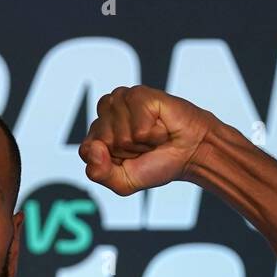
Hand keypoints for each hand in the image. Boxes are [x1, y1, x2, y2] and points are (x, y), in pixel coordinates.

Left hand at [78, 86, 215, 194]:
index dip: (109, 161)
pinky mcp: (139, 94)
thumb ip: (99, 173)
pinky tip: (160, 125)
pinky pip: (137, 126)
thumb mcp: (123, 182)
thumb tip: (93, 148)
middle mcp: (106, 115)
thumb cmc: (157, 164)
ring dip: (140, 142)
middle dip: (127, 152)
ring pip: (118, 133)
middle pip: (101, 141)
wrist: (190, 153)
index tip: (128, 159)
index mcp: (97, 135)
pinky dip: (152, 133)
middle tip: (144, 147)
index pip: (86, 150)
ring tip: (151, 136)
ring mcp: (121, 101)